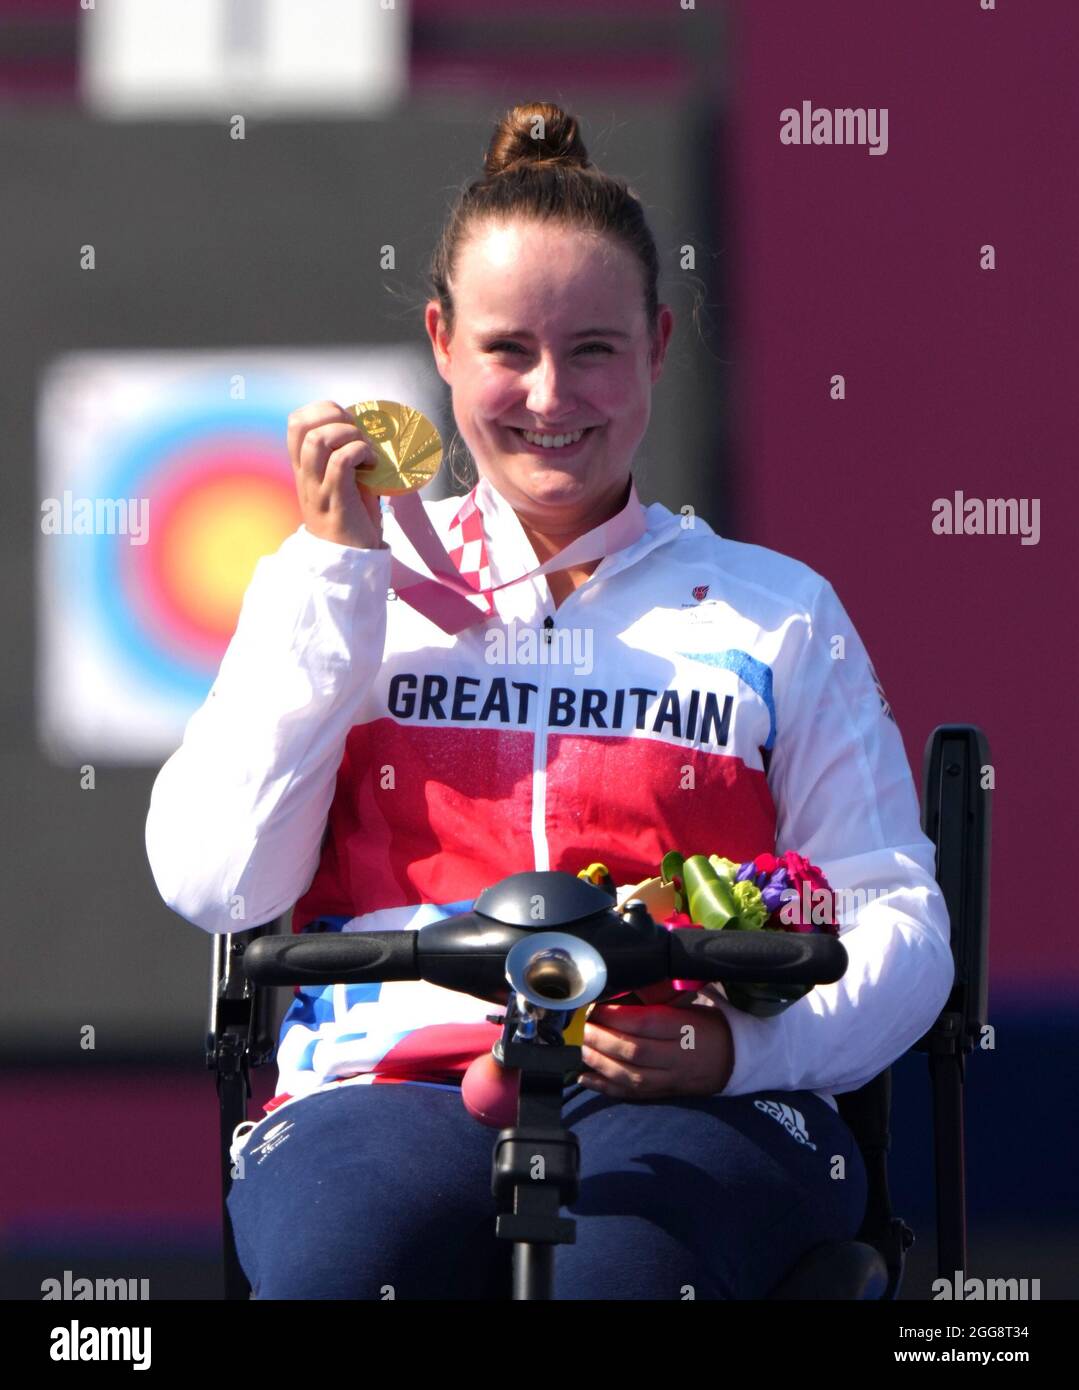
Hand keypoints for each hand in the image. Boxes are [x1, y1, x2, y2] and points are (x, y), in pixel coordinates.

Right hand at [287, 399, 385, 549]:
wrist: (349, 561)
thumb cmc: (351, 519)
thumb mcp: (344, 481)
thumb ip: (346, 457)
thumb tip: (368, 432)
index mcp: (305, 467)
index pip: (296, 423)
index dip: (322, 411)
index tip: (348, 423)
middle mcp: (306, 474)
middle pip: (300, 424)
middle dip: (334, 415)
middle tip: (358, 433)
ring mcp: (318, 486)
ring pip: (318, 440)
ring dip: (349, 435)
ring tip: (366, 451)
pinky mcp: (336, 499)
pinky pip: (341, 461)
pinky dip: (361, 453)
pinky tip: (373, 466)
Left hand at [578, 998, 734, 1100]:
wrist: (735, 1061)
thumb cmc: (708, 1027)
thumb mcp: (690, 1007)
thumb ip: (658, 1003)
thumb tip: (618, 992)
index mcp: (686, 1028)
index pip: (647, 1022)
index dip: (617, 1016)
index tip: (597, 1006)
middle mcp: (678, 1056)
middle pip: (634, 1050)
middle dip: (603, 1039)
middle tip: (583, 1027)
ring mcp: (671, 1079)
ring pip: (631, 1076)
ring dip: (600, 1063)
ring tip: (581, 1048)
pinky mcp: (664, 1095)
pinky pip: (632, 1095)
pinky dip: (606, 1088)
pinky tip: (585, 1078)